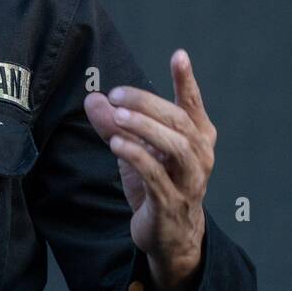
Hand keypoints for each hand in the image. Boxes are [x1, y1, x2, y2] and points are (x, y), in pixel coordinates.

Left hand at [83, 49, 212, 290]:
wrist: (168, 235)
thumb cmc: (155, 184)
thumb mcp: (132, 149)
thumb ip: (113, 124)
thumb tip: (91, 97)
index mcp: (196, 138)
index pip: (193, 105)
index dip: (187, 80)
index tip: (179, 55)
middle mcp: (199, 157)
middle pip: (180, 121)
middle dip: (147, 104)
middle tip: (115, 94)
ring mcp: (189, 181)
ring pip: (177, 148)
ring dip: (146, 128)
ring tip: (117, 117)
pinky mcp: (171, 203)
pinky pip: (158, 177)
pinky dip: (138, 157)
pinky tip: (117, 144)